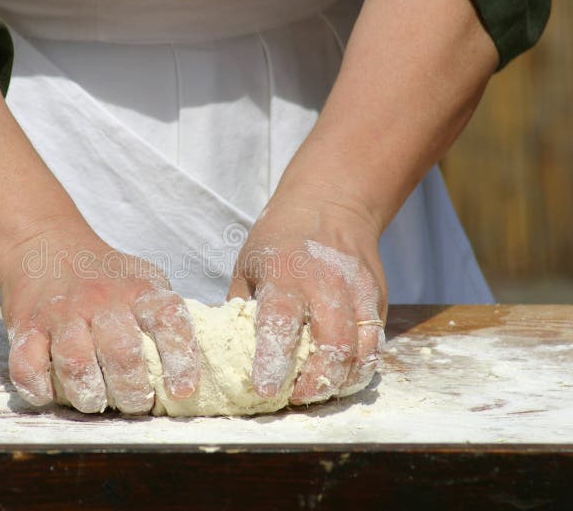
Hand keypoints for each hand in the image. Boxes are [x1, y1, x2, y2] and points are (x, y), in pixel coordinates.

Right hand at [0, 224, 199, 413]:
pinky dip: (41, 390)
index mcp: (137, 290)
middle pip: (121, 354)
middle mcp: (100, 300)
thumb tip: (199, 363)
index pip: (167, 321)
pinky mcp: (26, 328)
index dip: (180, 359)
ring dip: (90, 396)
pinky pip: (28, 368)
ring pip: (76, 366)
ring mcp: (60, 315)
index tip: (183, 390)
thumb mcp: (144, 279)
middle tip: (136, 402)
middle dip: (132, 391)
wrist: (45, 246)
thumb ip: (165, 313)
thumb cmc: (105, 275)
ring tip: (98, 401)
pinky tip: (53, 394)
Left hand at [229, 195, 386, 403]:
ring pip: (360, 349)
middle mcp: (325, 283)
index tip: (265, 389)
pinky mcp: (377, 299)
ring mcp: (357, 291)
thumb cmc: (278, 240)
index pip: (281, 322)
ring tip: (317, 393)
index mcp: (284, 274)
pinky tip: (342, 378)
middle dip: (315, 381)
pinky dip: (361, 368)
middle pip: (332, 343)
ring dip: (340, 381)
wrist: (331, 203)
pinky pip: (375, 343)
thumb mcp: (248, 265)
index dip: (274, 359)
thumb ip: (241, 308)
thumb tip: (226, 353)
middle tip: (295, 398)